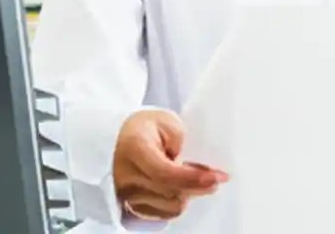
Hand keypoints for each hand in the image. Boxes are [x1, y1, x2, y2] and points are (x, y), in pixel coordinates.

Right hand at [113, 109, 228, 220]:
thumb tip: (193, 167)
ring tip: (197, 178)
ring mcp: (127, 195)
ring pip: (170, 205)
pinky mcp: (131, 207)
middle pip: (171, 192)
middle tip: (217, 176)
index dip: (193, 177)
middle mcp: (126, 176)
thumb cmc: (143, 128)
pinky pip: (164, 212)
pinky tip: (183, 187)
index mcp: (135, 149)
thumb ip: (181, 142)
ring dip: (189, 193)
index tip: (217, 176)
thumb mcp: (166, 121)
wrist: (117, 139)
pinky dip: (178, 201)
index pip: (165, 172)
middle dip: (199, 185)